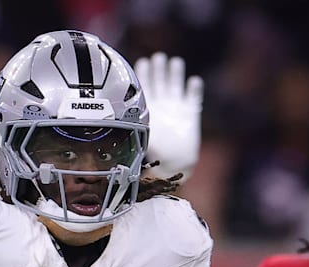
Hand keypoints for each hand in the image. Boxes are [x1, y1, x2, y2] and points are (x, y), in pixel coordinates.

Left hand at [135, 52, 202, 180]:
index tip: (142, 62)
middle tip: (158, 57)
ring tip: (175, 62)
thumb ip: (132, 125)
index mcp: (148, 110)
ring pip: (176, 86)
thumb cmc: (154, 155)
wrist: (173, 167)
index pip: (144, 87)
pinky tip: (194, 81)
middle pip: (160, 82)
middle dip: (159, 69)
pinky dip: (194, 90)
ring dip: (175, 74)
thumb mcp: (140, 136)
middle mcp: (161, 106)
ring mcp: (176, 109)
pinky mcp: (191, 115)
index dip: (143, 74)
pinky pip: (194, 99)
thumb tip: (114, 119)